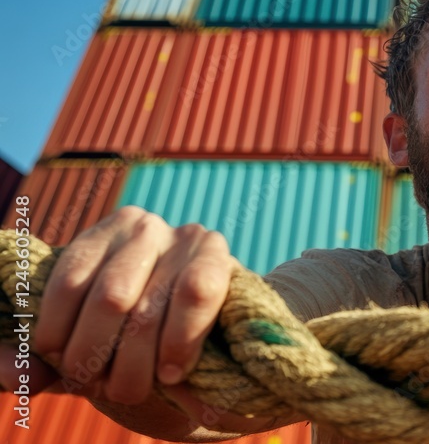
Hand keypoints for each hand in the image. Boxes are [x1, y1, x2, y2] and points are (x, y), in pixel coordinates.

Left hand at [1, 205, 240, 405]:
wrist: (208, 333)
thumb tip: (15, 376)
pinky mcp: (221, 257)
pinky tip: (171, 372)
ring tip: (131, 390)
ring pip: (150, 306)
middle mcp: (142, 226)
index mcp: (100, 235)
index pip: (68, 281)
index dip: (57, 335)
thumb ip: (40, 359)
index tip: (62, 369)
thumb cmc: (132, 337)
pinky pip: (195, 295)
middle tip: (97, 388)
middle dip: (97, 355)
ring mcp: (186, 237)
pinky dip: (179, 343)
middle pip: (110, 297)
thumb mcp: (81, 341)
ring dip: (135, 364)